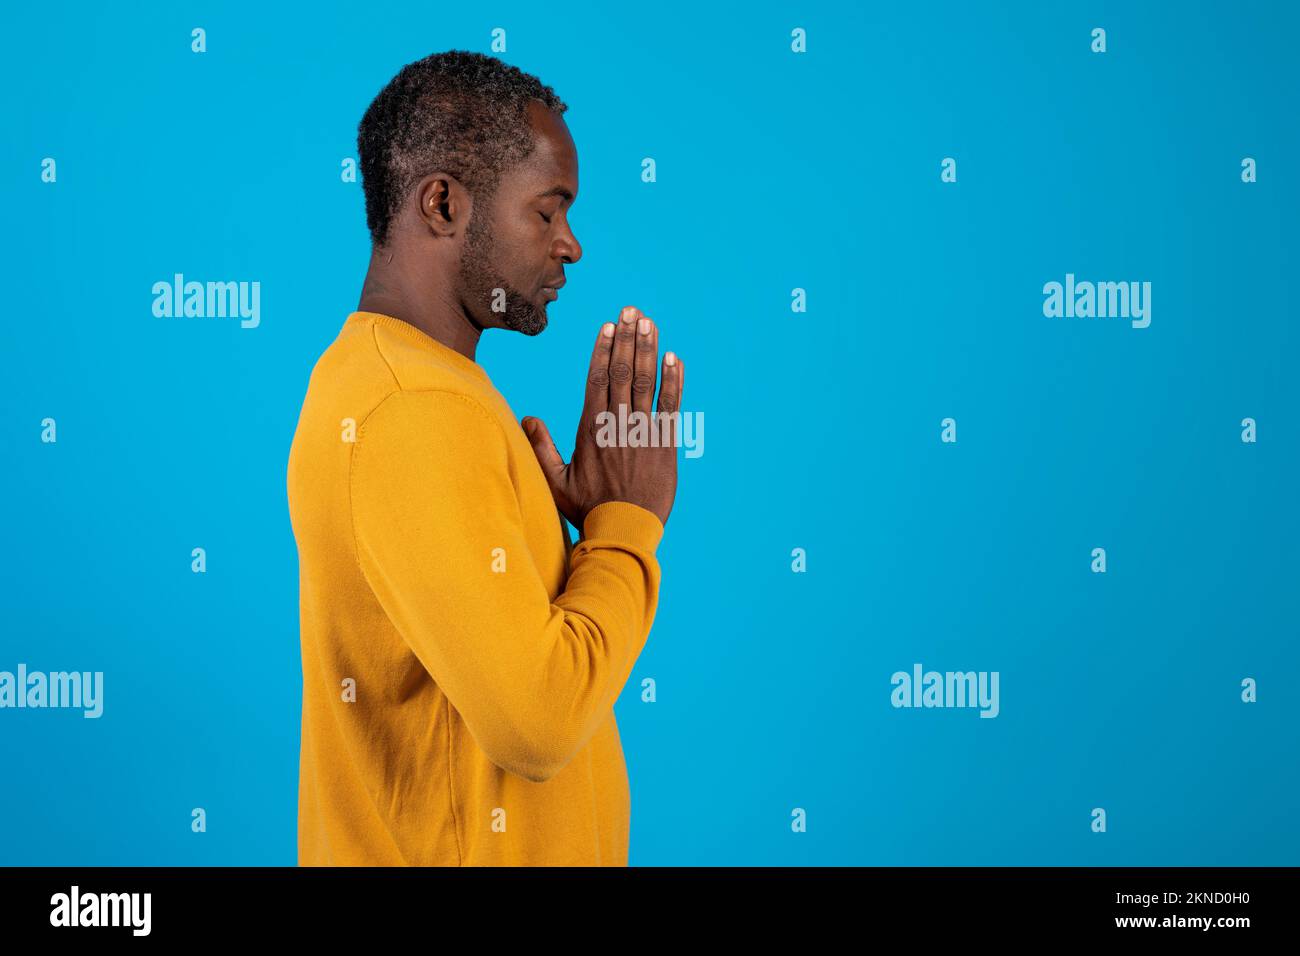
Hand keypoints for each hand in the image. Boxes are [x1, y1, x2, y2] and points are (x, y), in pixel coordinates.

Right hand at [523, 305, 682, 528]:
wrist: (624, 532)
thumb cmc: (588, 508)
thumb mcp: (556, 481)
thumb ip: (540, 447)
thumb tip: (527, 418)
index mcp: (591, 430)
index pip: (596, 380)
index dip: (603, 350)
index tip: (607, 326)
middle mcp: (617, 425)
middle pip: (621, 372)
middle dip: (626, 339)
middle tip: (631, 311)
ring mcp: (643, 433)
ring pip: (645, 383)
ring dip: (648, 350)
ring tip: (649, 323)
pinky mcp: (665, 444)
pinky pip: (671, 406)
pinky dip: (673, 381)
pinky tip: (674, 358)